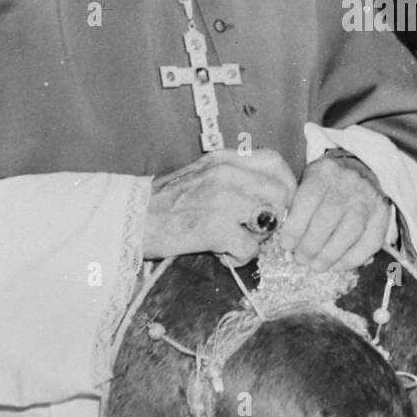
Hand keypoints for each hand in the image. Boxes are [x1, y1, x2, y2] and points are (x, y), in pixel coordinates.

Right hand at [143, 149, 297, 263]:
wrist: (129, 220)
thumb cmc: (166, 202)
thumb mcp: (202, 174)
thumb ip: (235, 177)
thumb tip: (271, 195)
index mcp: (224, 158)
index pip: (276, 162)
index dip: (286, 185)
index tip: (278, 204)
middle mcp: (226, 173)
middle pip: (281, 194)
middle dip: (275, 217)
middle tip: (254, 230)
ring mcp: (221, 199)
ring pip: (270, 221)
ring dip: (257, 238)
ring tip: (234, 241)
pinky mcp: (214, 228)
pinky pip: (249, 248)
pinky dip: (238, 257)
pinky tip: (221, 254)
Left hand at [278, 153, 390, 271]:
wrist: (360, 169)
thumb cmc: (326, 183)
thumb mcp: (307, 181)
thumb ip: (296, 204)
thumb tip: (286, 239)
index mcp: (324, 171)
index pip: (308, 199)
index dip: (295, 226)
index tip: (286, 244)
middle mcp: (349, 182)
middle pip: (329, 217)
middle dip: (311, 245)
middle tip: (301, 259)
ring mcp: (369, 198)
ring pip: (350, 231)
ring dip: (330, 254)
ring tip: (316, 266)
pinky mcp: (383, 213)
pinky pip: (371, 241)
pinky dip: (354, 258)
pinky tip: (339, 265)